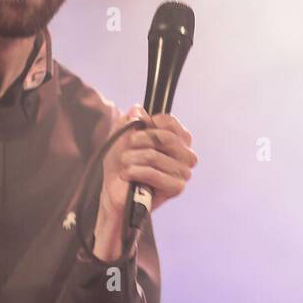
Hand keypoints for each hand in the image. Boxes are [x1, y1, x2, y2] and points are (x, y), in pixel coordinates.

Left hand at [93, 105, 197, 257]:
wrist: (115, 194)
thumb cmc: (122, 165)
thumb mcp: (121, 137)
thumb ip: (129, 121)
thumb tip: (137, 109)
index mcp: (178, 140)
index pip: (170, 122)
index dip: (149, 123)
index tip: (134, 129)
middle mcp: (186, 155)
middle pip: (164, 137)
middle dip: (139, 140)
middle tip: (126, 148)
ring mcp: (184, 172)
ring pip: (155, 155)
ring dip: (133, 158)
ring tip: (124, 164)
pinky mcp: (176, 188)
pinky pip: (154, 173)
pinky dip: (136, 172)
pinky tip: (127, 174)